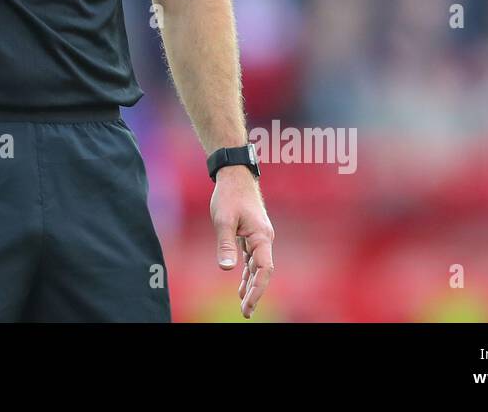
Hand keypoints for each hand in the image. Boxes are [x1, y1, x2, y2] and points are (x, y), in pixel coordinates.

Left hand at [209, 167, 274, 318]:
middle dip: (255, 292)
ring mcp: (259, 237)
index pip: (264, 269)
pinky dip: (246, 272)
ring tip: (244, 304)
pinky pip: (252, 258)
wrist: (235, 175)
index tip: (248, 303)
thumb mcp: (223, 220)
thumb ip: (226, 244)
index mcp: (262, 236)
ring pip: (257, 266)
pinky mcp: (251, 234)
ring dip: (251, 284)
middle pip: (263, 271)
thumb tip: (227, 269)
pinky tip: (240, 283)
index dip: (258, 288)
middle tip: (245, 311)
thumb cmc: (229, 195)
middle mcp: (264, 238)